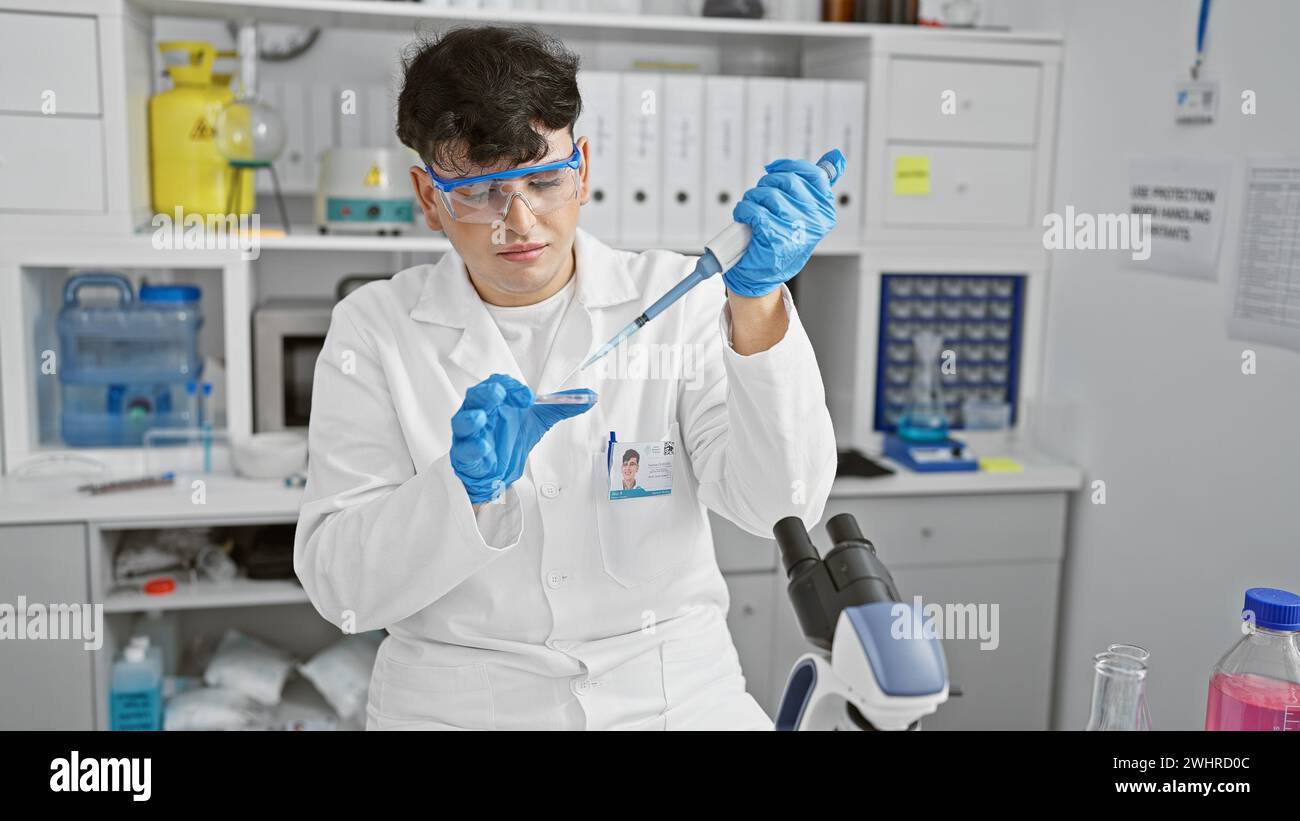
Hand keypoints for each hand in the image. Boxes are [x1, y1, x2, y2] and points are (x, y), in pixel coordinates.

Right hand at [449, 374, 595, 503]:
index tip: (528, 398)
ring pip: (462, 421)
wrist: (499, 474)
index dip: (511, 387)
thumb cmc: (510, 439)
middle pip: (476, 396)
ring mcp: (469, 435)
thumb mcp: (539, 420)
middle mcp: (479, 412)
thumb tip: (591, 397)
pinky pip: (464, 451)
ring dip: (471, 419)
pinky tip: (484, 448)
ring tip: (481, 419)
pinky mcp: (464, 456)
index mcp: (495, 400)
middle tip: (499, 395)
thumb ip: (562, 407)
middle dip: (487, 394)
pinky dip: (472, 449)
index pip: (498, 384)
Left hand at [724, 149, 843, 297]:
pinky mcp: (774, 239)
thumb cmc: (782, 243)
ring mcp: (796, 230)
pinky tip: (745, 219)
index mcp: (825, 211)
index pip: (812, 174)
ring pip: (768, 194)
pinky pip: (754, 210)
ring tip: (751, 211)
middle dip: (765, 184)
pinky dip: (744, 211)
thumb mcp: (806, 214)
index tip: (772, 170)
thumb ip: (817, 186)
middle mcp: (814, 220)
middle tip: (759, 198)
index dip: (787, 167)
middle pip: (786, 180)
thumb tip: (836, 156)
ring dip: (752, 199)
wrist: (762, 277)